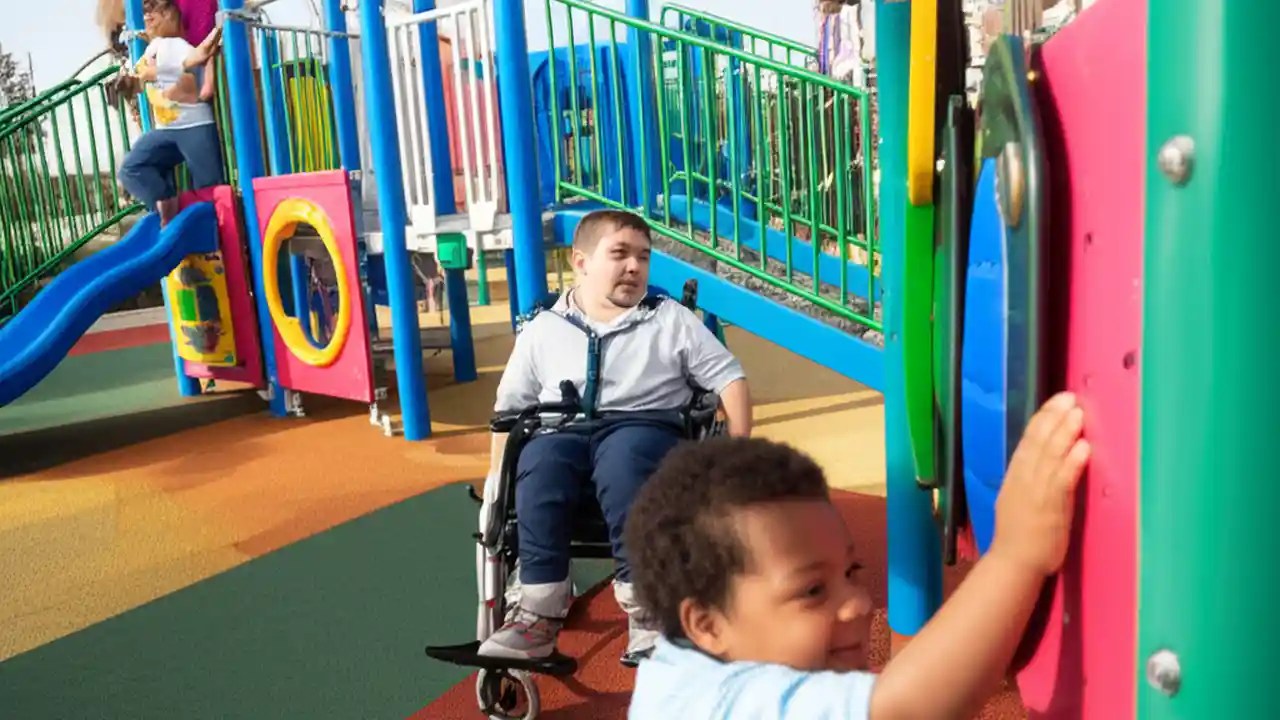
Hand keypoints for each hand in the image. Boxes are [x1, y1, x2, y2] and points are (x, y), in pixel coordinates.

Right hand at [989, 392, 1090, 577]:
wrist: (1014, 562)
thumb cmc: (1018, 533)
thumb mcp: (1016, 497)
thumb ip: (1028, 478)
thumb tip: (1041, 457)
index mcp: (1015, 475)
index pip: (1028, 439)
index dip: (1042, 418)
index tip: (1056, 401)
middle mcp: (1023, 478)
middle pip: (1038, 441)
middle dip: (1054, 417)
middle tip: (1069, 397)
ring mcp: (1036, 491)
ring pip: (1049, 455)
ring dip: (1065, 433)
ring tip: (1078, 414)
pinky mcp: (1051, 506)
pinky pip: (1062, 479)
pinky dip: (1072, 462)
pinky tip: (1084, 447)